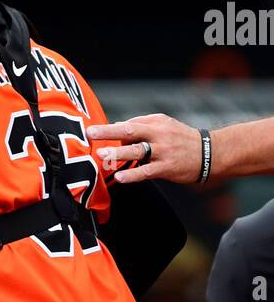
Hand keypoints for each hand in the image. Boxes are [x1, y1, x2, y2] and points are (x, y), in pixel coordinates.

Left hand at [87, 114, 204, 184]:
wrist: (210, 153)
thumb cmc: (182, 139)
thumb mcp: (165, 125)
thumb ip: (142, 125)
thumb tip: (118, 128)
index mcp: (156, 123)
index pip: (129, 124)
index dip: (110, 128)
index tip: (92, 130)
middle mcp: (158, 135)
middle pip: (130, 131)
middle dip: (109, 132)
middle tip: (91, 133)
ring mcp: (163, 152)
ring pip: (137, 151)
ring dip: (117, 153)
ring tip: (101, 156)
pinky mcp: (167, 167)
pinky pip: (146, 171)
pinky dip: (132, 175)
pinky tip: (120, 177)